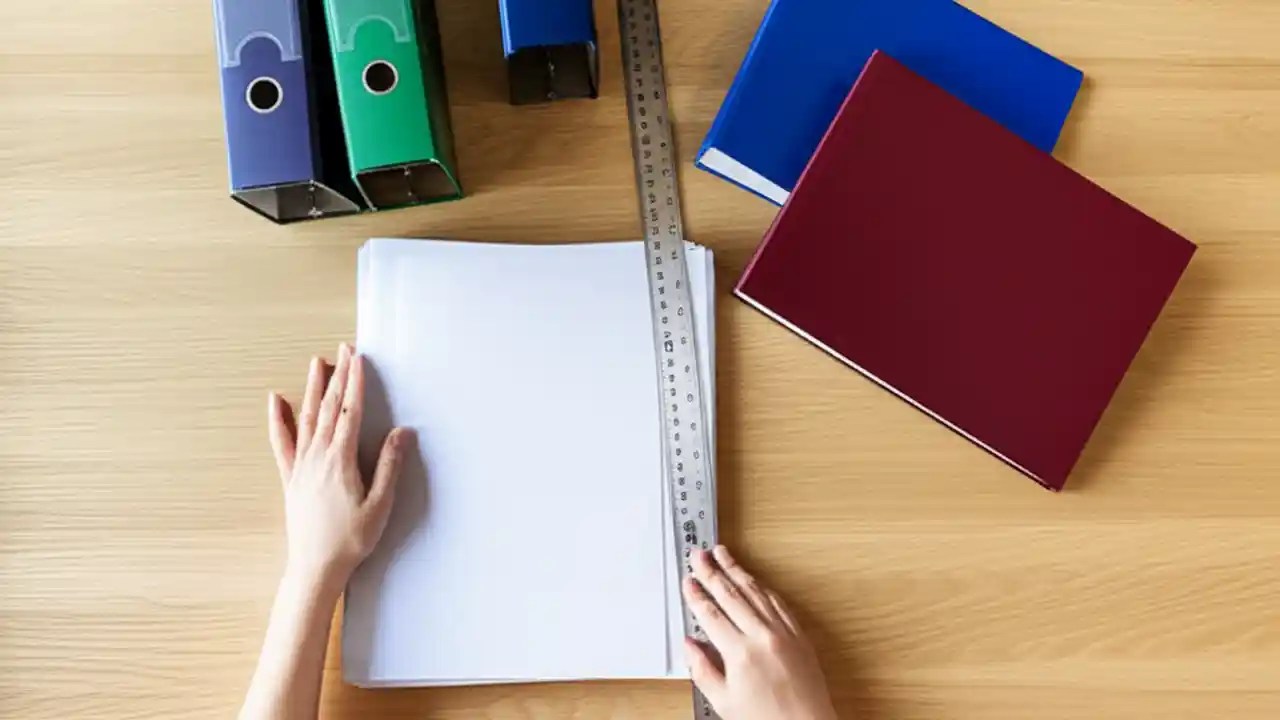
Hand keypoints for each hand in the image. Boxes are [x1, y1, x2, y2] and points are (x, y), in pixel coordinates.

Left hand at [267, 343, 409, 592]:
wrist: (316, 566)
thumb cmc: (351, 540)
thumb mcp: (380, 505)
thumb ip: (389, 466)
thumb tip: (402, 433)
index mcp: (341, 461)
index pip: (349, 412)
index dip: (355, 383)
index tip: (359, 358)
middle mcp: (317, 457)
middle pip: (329, 408)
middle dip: (337, 376)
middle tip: (343, 349)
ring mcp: (301, 466)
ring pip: (306, 418)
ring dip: (312, 388)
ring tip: (317, 363)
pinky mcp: (291, 478)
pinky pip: (282, 442)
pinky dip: (278, 419)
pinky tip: (276, 401)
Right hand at [682, 546, 836, 719]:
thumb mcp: (724, 702)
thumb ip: (703, 670)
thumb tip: (690, 646)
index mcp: (740, 653)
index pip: (711, 614)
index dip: (697, 595)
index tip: (688, 580)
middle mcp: (763, 637)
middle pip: (731, 595)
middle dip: (712, 572)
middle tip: (700, 555)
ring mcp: (783, 632)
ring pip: (755, 592)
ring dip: (736, 570)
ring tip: (723, 554)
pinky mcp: (798, 634)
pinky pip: (778, 602)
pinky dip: (762, 586)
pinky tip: (753, 578)